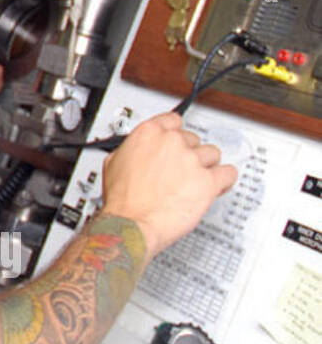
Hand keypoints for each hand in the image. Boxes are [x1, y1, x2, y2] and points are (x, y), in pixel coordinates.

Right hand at [100, 113, 237, 257]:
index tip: (179, 141)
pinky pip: (229, 174)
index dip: (177, 133)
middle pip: (194, 140)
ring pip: (213, 154)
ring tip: (197, 181)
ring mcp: (192, 161)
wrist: (131, 223)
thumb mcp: (113, 163)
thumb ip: (133, 150)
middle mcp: (172, 142)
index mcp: (149, 133)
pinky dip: (225, 180)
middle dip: (190, 154)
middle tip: (183, 170)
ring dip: (206, 167)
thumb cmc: (122, 200)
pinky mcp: (208, 181)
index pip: (174, 120)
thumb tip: (138, 151)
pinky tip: (217, 186)